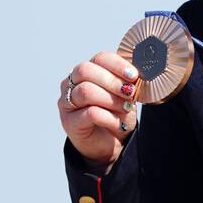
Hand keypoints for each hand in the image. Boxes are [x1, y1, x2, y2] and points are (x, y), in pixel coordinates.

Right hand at [59, 51, 139, 168]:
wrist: (110, 144)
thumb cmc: (116, 115)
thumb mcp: (125, 97)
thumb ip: (127, 84)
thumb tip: (136, 75)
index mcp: (87, 72)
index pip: (99, 58)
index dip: (117, 64)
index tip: (133, 75)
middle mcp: (71, 83)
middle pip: (86, 70)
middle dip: (112, 81)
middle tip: (129, 92)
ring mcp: (67, 102)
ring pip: (86, 91)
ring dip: (111, 99)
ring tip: (125, 108)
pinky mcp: (69, 121)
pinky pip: (90, 113)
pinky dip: (109, 117)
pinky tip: (119, 123)